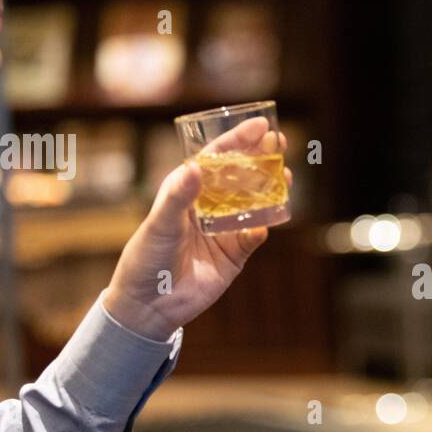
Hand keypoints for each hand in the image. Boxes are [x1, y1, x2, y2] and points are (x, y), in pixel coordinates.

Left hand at [103, 117, 292, 340]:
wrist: (149, 305)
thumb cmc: (146, 258)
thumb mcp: (159, 224)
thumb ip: (177, 197)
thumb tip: (194, 167)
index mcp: (188, 190)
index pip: (217, 158)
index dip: (238, 140)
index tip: (260, 125)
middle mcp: (209, 206)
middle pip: (241, 175)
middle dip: (261, 158)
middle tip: (281, 141)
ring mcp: (224, 229)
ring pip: (254, 203)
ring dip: (270, 189)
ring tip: (285, 175)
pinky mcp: (235, 255)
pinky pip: (254, 237)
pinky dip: (262, 228)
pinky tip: (267, 222)